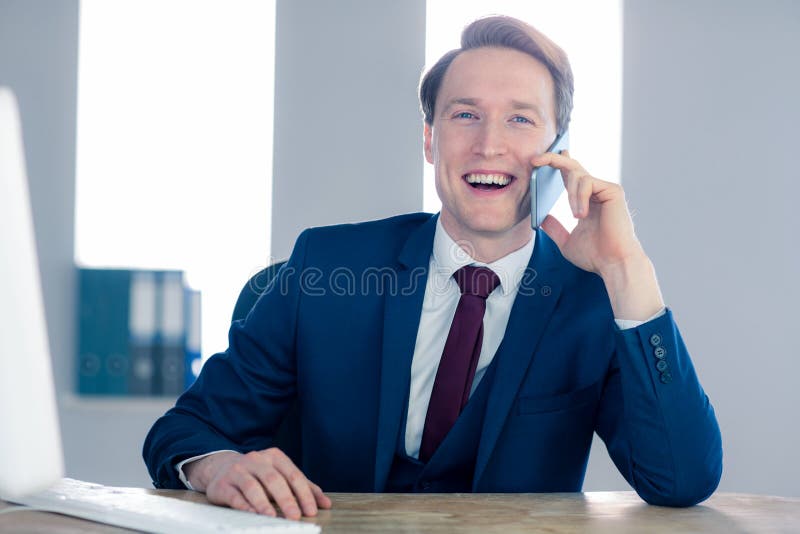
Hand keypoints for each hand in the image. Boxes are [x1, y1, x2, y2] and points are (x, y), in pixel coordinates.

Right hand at [184, 448, 331, 519]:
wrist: (221, 468)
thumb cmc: (258, 475)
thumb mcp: (281, 476)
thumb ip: (303, 487)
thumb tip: (325, 503)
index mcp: (274, 456)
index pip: (293, 474)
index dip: (304, 493)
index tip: (312, 511)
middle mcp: (255, 460)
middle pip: (274, 479)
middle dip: (286, 499)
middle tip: (296, 516)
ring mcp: (237, 470)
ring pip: (252, 486)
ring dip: (263, 503)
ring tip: (273, 517)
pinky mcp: (222, 484)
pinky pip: (234, 495)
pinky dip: (244, 506)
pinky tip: (253, 515)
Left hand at [532, 150, 663, 319]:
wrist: (613, 264)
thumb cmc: (595, 256)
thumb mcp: (566, 241)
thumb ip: (554, 228)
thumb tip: (540, 218)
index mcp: (585, 201)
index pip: (569, 177)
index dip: (555, 164)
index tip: (538, 160)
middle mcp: (595, 192)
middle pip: (573, 166)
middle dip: (553, 159)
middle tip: (535, 160)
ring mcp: (605, 190)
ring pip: (577, 175)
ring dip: (571, 194)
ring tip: (577, 215)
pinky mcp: (613, 190)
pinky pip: (587, 183)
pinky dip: (580, 197)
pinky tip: (582, 214)